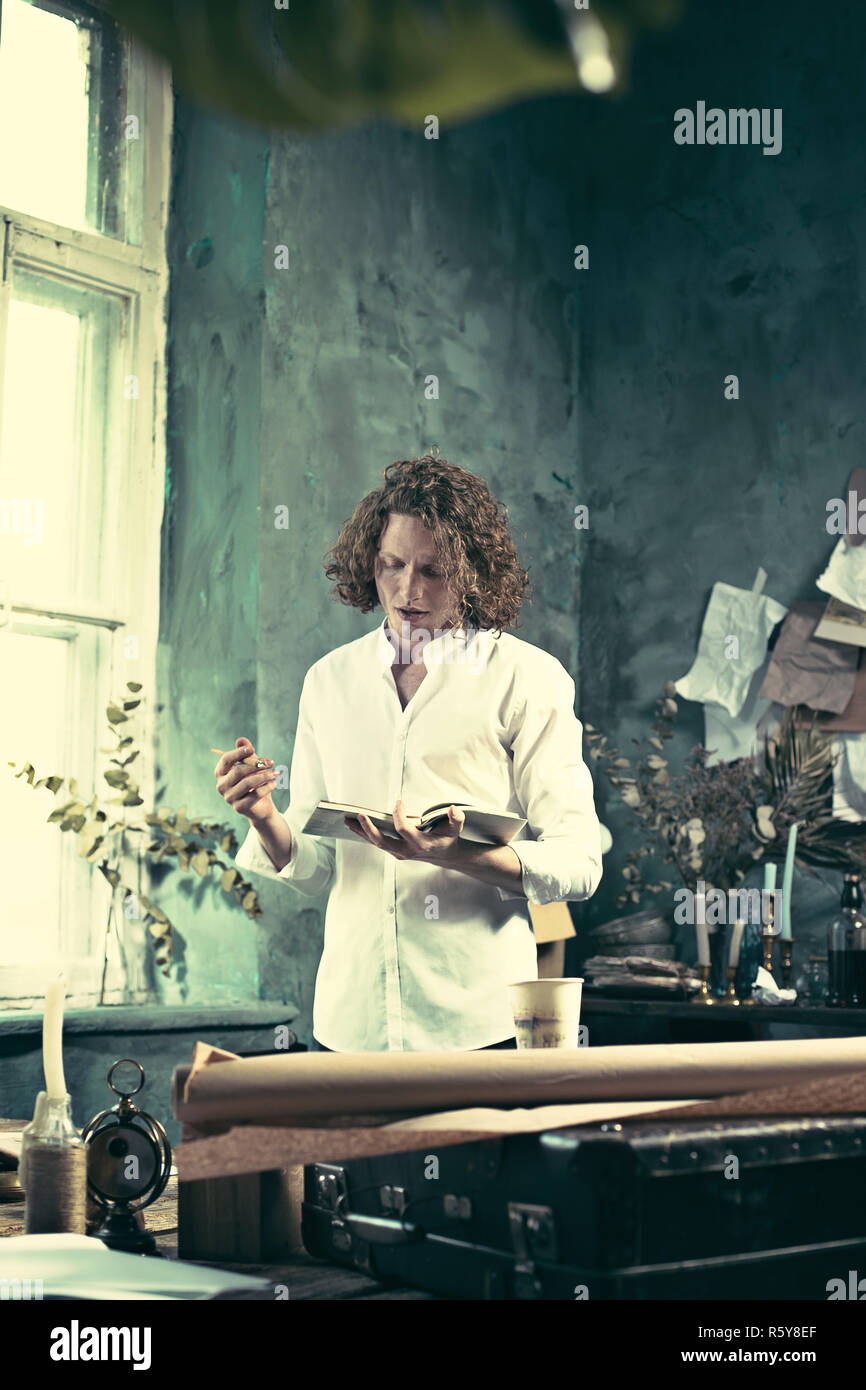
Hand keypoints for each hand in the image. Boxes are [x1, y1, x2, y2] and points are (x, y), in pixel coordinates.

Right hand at [214, 737, 278, 825]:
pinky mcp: (239, 807)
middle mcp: (221, 785)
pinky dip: (267, 787)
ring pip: (248, 783)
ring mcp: (229, 798)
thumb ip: (247, 752)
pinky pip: (256, 794)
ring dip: (265, 776)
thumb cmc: (255, 782)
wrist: (261, 806)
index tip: (252, 750)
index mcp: (221, 773)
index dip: (238, 753)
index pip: (225, 760)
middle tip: (271, 762)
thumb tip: (241, 739)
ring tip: (276, 773)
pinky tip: (274, 784)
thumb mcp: (252, 765)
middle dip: (257, 765)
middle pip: (238, 771)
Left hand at [345, 799, 464, 862]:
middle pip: (382, 841)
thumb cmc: (447, 837)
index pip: (404, 829)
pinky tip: (354, 824)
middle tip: (359, 814)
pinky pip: (376, 842)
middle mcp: (406, 850)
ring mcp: (398, 852)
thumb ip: (456, 818)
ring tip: (347, 820)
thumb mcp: (456, 828)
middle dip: (369, 828)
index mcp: (420, 844)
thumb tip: (453, 809)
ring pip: (376, 843)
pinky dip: (364, 833)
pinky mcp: (393, 850)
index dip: (399, 815)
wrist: (444, 855)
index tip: (398, 802)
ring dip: (361, 831)